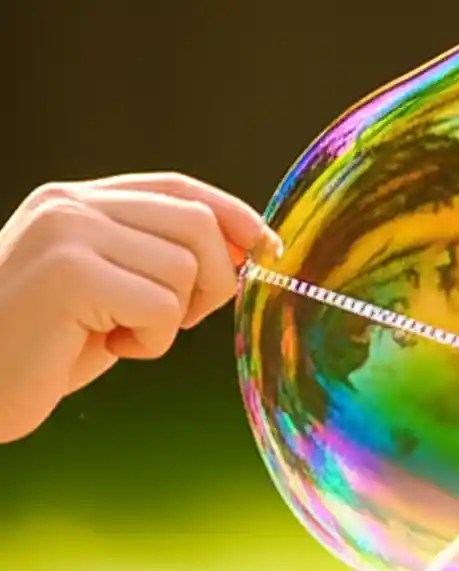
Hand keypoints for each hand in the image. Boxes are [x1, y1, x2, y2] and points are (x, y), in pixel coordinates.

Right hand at [0, 172, 280, 441]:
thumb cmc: (43, 349)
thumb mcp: (110, 292)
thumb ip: (161, 259)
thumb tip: (250, 248)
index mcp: (78, 201)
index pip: (179, 187)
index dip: (234, 214)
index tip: (269, 246)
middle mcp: (71, 205)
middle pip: (198, 224)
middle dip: (214, 281)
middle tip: (173, 321)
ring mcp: (68, 234)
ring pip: (187, 268)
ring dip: (171, 320)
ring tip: (119, 335)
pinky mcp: (71, 274)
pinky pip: (161, 307)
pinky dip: (150, 342)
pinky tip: (102, 348)